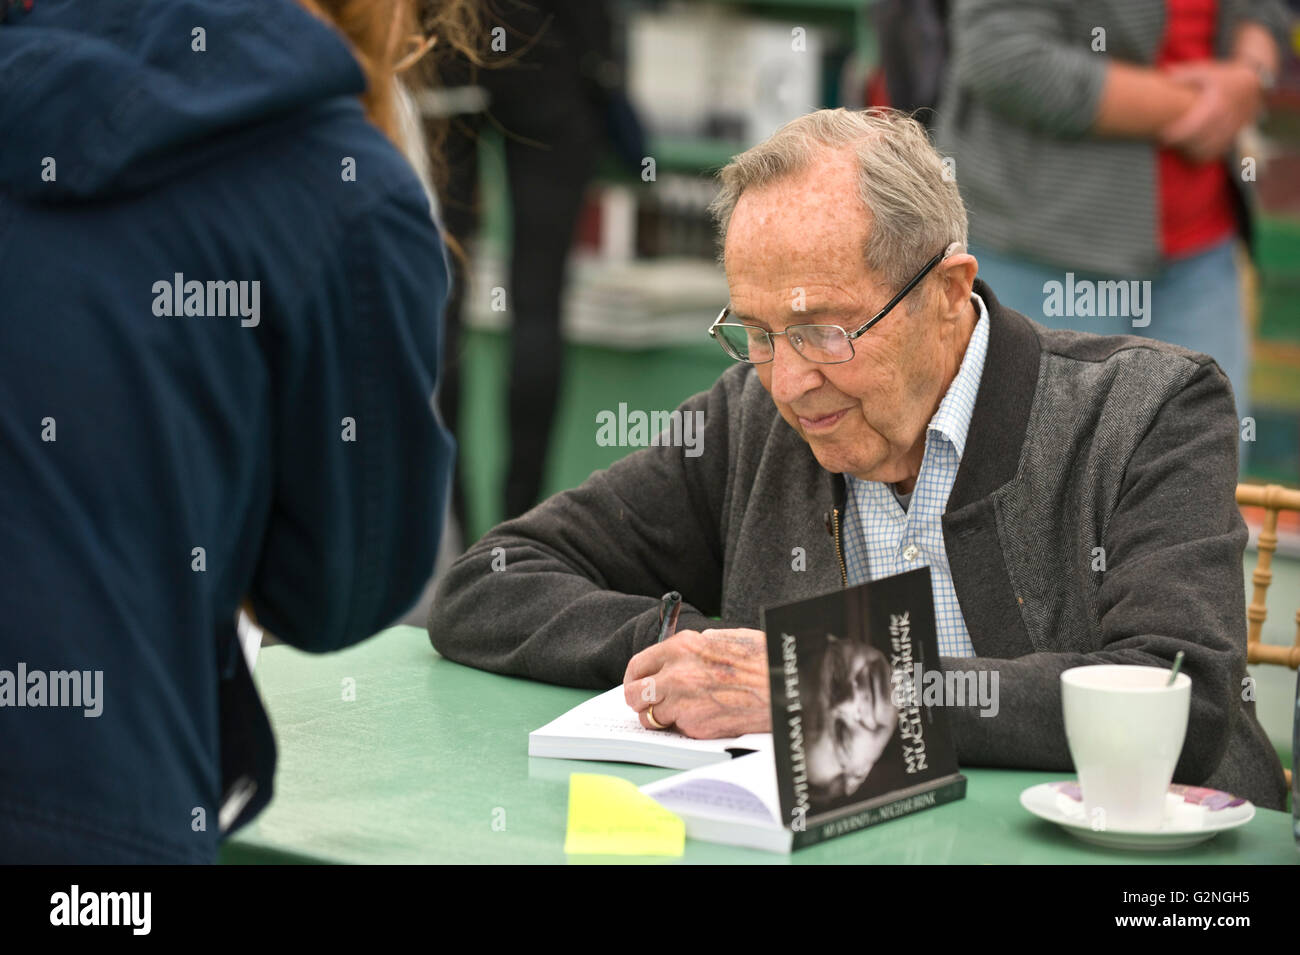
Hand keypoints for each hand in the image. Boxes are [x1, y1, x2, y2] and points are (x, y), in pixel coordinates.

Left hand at [623, 628, 770, 737]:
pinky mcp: (695, 726)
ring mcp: (683, 702)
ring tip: (679, 713)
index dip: (634, 677)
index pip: (638, 664)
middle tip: (648, 704)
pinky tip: (702, 718)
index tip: (637, 684)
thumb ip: (697, 646)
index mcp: (682, 647)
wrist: (782, 687)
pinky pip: (676, 729)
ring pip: (650, 717)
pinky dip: (683, 727)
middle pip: (634, 693)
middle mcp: (676, 674)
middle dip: (639, 700)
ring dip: (660, 717)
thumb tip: (682, 653)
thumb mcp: (725, 639)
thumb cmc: (761, 661)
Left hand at [1159, 60, 1260, 160]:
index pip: (1196, 125)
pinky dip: (1203, 156)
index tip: (1162, 135)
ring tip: (1176, 147)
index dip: (1178, 134)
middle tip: (1164, 142)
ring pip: (1209, 148)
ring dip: (1190, 151)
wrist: (1254, 83)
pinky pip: (1217, 152)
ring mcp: (1232, 128)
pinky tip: (1189, 153)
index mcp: (1218, 102)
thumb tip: (1165, 71)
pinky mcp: (1233, 136)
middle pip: (1202, 140)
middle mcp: (1227, 117)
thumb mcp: (1206, 71)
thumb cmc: (1222, 77)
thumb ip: (1184, 74)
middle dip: (1181, 144)